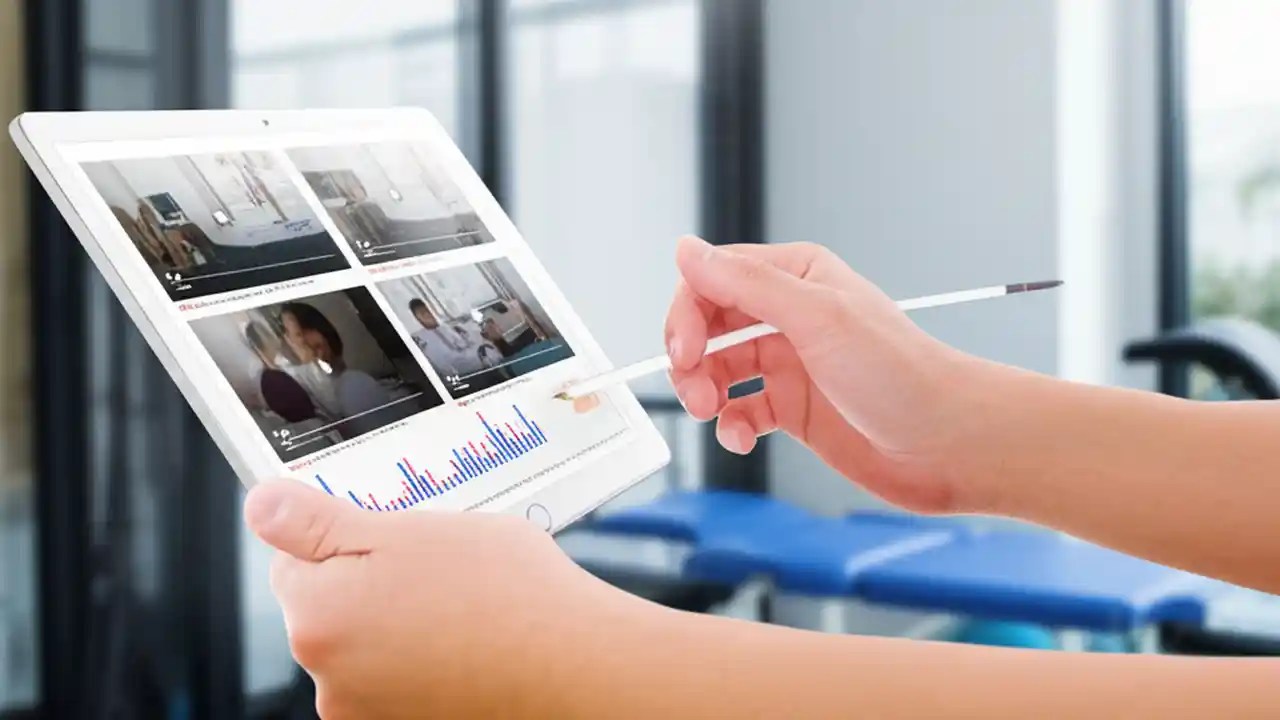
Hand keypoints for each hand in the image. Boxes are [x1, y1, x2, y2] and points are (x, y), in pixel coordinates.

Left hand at [244, 480, 641, 718]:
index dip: (343, 532)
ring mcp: (369, 712)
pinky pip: (400, 674)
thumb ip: (319, 522)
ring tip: (464, 602)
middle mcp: (329, 679)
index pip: (292, 556)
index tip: (389, 528)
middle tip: (437, 560)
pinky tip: (468, 638)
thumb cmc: (507, 597)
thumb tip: (260, 506)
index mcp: (318, 619)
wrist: (578, 667)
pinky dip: (425, 655)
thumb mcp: (410, 530)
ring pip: (369, 639)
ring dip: (402, 616)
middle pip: (331, 602)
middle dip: (373, 576)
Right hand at [665, 236, 987, 512]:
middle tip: (694, 387)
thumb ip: (747, 282)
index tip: (685, 350)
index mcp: (798, 277)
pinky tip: (742, 437)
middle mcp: (791, 317)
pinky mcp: (796, 410)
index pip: (715, 278)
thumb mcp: (817, 317)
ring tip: (713, 413)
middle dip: (691, 356)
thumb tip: (688, 249)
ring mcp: (793, 365)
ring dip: (704, 392)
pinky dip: (731, 426)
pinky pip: (741, 411)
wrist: (950, 444)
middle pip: (710, 324)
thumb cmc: (903, 375)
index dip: (688, 313)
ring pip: (719, 370)